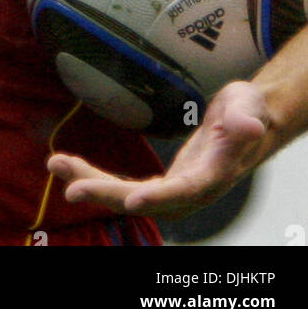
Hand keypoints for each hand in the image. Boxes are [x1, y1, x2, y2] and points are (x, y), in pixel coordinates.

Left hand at [47, 81, 271, 218]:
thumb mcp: (250, 108)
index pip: (184, 191)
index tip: (132, 199)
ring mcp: (175, 191)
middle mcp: (192, 192)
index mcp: (213, 175)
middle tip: (72, 191)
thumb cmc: (249, 113)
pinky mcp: (162, 185)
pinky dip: (95, 176)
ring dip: (92, 184)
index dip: (159, 197)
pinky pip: (125, 185)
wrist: (248, 125)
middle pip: (147, 199)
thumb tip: (249, 125)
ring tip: (57, 166)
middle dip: (108, 195)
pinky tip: (69, 166)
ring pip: (129, 195)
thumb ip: (246, 119)